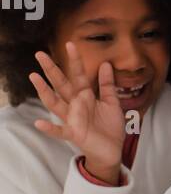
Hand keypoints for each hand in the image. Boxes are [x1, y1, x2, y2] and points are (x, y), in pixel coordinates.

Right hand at [30, 43, 124, 177]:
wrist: (112, 149)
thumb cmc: (110, 125)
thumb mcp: (112, 102)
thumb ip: (107, 84)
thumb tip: (106, 63)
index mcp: (85, 96)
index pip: (78, 75)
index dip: (75, 60)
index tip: (70, 44)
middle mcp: (75, 105)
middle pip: (61, 84)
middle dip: (51, 69)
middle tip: (40, 54)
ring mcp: (72, 119)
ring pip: (55, 103)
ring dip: (44, 91)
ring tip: (34, 78)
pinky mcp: (74, 133)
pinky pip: (59, 131)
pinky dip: (49, 128)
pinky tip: (39, 123)